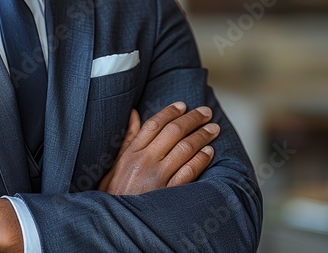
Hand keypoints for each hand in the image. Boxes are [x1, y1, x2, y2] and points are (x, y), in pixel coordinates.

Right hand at [98, 102, 218, 194]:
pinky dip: (201, 159)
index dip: (170, 112)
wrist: (116, 222)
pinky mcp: (168, 192)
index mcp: (131, 153)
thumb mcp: (114, 165)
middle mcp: (144, 161)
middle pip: (173, 132)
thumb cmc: (115, 194)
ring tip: (213, 129)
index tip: (182, 105)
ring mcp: (157, 176)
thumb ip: (127, 139)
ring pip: (184, 148)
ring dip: (202, 136)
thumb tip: (134, 114)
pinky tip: (209, 152)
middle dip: (192, 119)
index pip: (154, 124)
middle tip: (206, 112)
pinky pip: (189, 171)